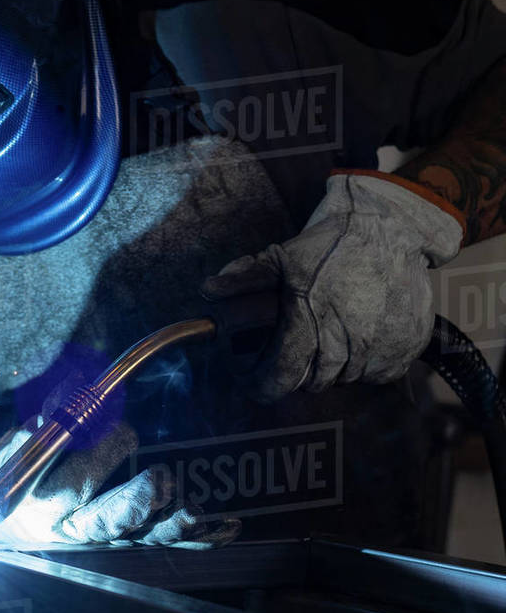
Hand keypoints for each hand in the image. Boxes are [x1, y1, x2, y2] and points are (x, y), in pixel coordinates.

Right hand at [0, 421, 240, 548]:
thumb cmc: (6, 479)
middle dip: (136, 502)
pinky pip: (165, 538)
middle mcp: (76, 528)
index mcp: (43, 505)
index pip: (78, 478)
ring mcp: (106, 537)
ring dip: (172, 524)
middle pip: (109, 520)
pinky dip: (199, 537)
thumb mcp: (6, 454)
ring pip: (143, 535)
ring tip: (193, 511)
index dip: (103, 450)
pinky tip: (228, 528)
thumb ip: (29, 435)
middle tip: (160, 480)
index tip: (121, 427)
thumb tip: (54, 414)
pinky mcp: (128, 538)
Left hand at [202, 171, 462, 402]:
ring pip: (345, 379)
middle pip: (312, 382)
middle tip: (298, 348)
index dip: (262, 384)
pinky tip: (362, 336)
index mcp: (309, 325)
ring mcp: (378, 351)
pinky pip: (376, 374)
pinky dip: (366, 364)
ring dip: (333, 367)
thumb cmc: (332, 243)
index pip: (280, 377)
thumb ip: (247, 277)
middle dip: (298, 371)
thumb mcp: (284, 256)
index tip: (253, 380)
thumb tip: (208, 291)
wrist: (392, 227)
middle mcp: (344, 346)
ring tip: (332, 337)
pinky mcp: (404, 351)